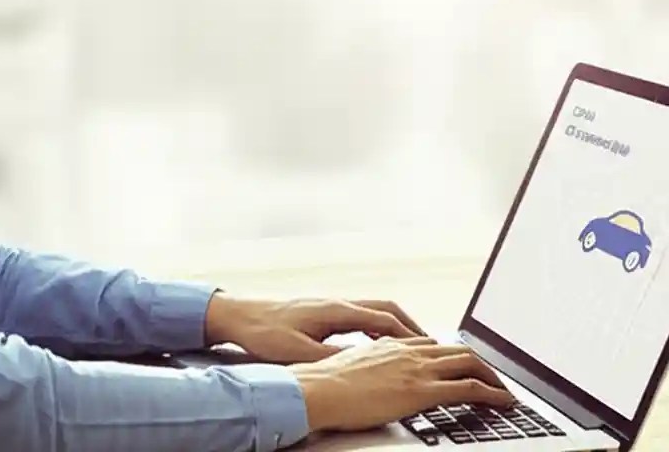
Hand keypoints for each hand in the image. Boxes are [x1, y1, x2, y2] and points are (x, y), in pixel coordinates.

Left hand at [204, 293, 424, 363]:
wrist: (236, 314)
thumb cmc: (262, 330)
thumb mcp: (296, 351)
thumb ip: (330, 359)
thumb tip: (359, 366)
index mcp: (335, 310)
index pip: (384, 319)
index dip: (409, 334)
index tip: (428, 348)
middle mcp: (336, 303)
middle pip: (385, 309)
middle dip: (410, 326)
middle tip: (431, 344)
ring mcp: (329, 306)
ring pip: (373, 311)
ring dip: (395, 326)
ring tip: (412, 345)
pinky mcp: (320, 313)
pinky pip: (359, 316)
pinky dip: (377, 327)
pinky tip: (377, 343)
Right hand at [290, 336, 515, 432]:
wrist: (316, 390)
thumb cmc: (324, 386)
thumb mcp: (351, 371)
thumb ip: (369, 370)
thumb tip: (371, 382)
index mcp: (390, 345)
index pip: (431, 345)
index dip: (450, 356)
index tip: (460, 365)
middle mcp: (408, 351)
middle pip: (457, 349)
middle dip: (479, 363)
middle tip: (493, 378)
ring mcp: (417, 369)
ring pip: (470, 362)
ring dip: (492, 376)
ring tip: (504, 391)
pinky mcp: (423, 390)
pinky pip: (470, 387)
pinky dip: (493, 392)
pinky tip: (503, 401)